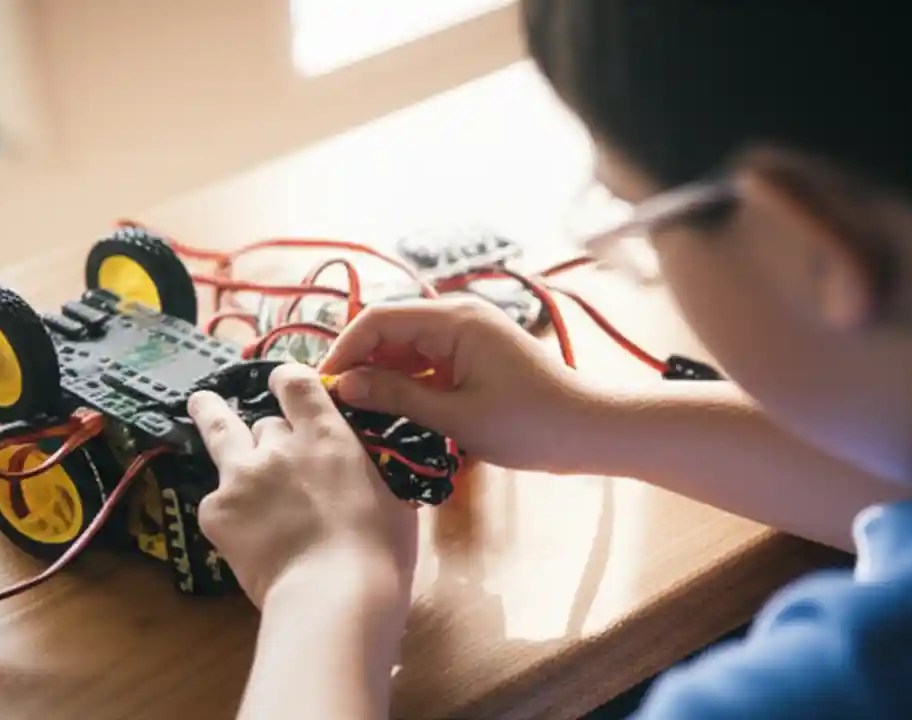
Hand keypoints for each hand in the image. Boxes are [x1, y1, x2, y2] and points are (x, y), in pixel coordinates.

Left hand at [187, 363, 416, 609]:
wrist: (333, 596)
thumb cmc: (380, 551)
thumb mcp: (391, 496)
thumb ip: (368, 471)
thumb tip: (365, 469)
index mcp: (327, 435)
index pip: (296, 383)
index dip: (287, 380)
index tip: (283, 384)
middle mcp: (278, 444)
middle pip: (263, 422)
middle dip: (270, 436)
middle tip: (276, 457)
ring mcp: (241, 476)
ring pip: (220, 434)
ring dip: (215, 420)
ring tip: (202, 405)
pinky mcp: (214, 512)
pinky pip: (217, 498)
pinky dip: (227, 507)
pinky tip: (240, 529)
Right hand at [319, 297, 597, 471]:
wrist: (590, 431)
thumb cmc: (530, 425)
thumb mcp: (456, 416)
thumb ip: (397, 397)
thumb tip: (344, 385)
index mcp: (454, 319)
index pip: (379, 319)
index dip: (344, 350)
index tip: (322, 386)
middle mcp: (459, 317)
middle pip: (390, 331)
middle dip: (360, 365)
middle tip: (336, 406)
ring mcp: (468, 336)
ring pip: (406, 349)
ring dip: (383, 377)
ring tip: (360, 416)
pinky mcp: (476, 357)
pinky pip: (428, 363)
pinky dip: (408, 385)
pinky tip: (393, 415)